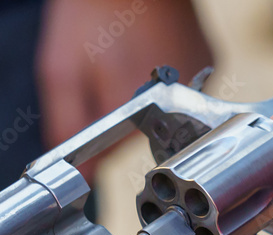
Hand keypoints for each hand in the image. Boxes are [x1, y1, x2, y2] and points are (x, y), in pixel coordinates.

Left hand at [36, 0, 212, 175]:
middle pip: (140, 139)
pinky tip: (152, 52)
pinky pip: (187, 93)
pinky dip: (169, 84)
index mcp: (134, 113)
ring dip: (147, 101)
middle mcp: (176, 105)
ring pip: (167, 118)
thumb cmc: (94, 11)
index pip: (110, 157)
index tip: (85, 118)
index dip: (91, 144)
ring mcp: (199, 84)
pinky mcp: (211, 65)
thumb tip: (77, 180)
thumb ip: (66, 128)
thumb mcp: (62, 73)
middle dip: (119, 117)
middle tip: (104, 75)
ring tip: (129, 58)